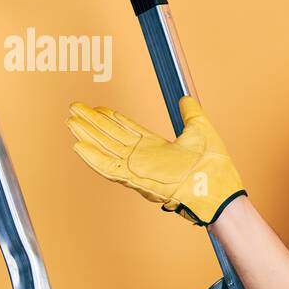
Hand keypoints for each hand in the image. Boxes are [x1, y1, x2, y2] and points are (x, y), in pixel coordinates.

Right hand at [66, 95, 246, 225]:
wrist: (217, 189)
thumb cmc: (213, 167)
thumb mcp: (201, 130)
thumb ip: (191, 114)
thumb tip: (186, 98)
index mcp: (155, 148)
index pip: (126, 130)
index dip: (110, 118)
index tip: (96, 107)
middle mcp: (143, 158)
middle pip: (110, 137)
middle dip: (92, 123)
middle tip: (73, 109)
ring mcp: (138, 169)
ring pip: (106, 149)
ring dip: (88, 136)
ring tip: (71, 122)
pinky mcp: (137, 180)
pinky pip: (110, 168)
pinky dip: (94, 158)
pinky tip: (78, 146)